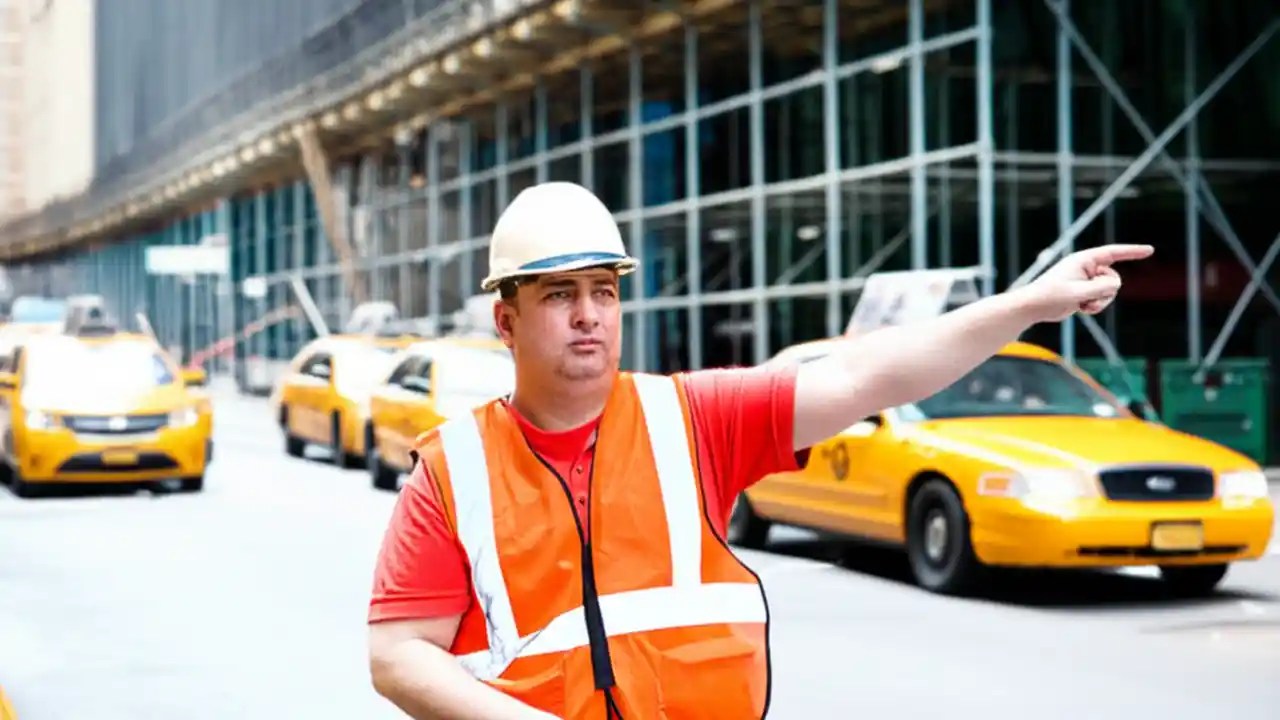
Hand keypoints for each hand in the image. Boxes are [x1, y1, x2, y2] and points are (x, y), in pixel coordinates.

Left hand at [1022, 244, 1153, 321]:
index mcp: (1083, 260)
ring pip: (1109, 291)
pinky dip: (1095, 306)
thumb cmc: (1051, 296)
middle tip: (1086, 298)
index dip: (1132, 251)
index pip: (1113, 252)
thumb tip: (1117, 285)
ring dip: (1100, 302)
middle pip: (1114, 279)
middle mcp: (1086, 268)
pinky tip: (1080, 309)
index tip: (1150, 250)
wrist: (1033, 307)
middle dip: (1105, 292)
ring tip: (1082, 305)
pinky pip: (1101, 299)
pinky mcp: (1084, 292)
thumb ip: (1100, 288)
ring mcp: (1086, 280)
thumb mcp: (1078, 293)